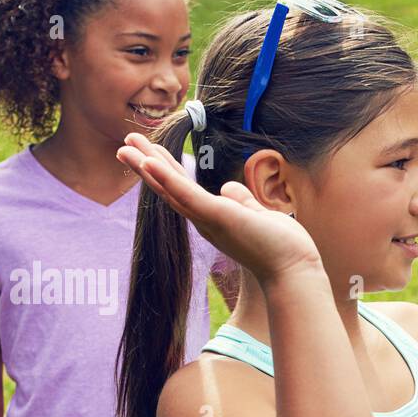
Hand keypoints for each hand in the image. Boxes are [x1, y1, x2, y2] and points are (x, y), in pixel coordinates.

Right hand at [117, 131, 323, 284]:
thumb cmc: (280, 247)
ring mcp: (208, 219)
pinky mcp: (216, 216)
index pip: (183, 189)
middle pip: (169, 188)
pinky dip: (168, 178)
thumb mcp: (255, 214)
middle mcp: (204, 221)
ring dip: (147, 166)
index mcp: (212, 218)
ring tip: (125, 147)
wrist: (293, 270)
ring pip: (171, 188)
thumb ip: (240, 200)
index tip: (148, 153)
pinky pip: (187, 194)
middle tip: (124, 145)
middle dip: (147, 164)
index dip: (165, 170)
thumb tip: (228, 187)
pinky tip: (150, 162)